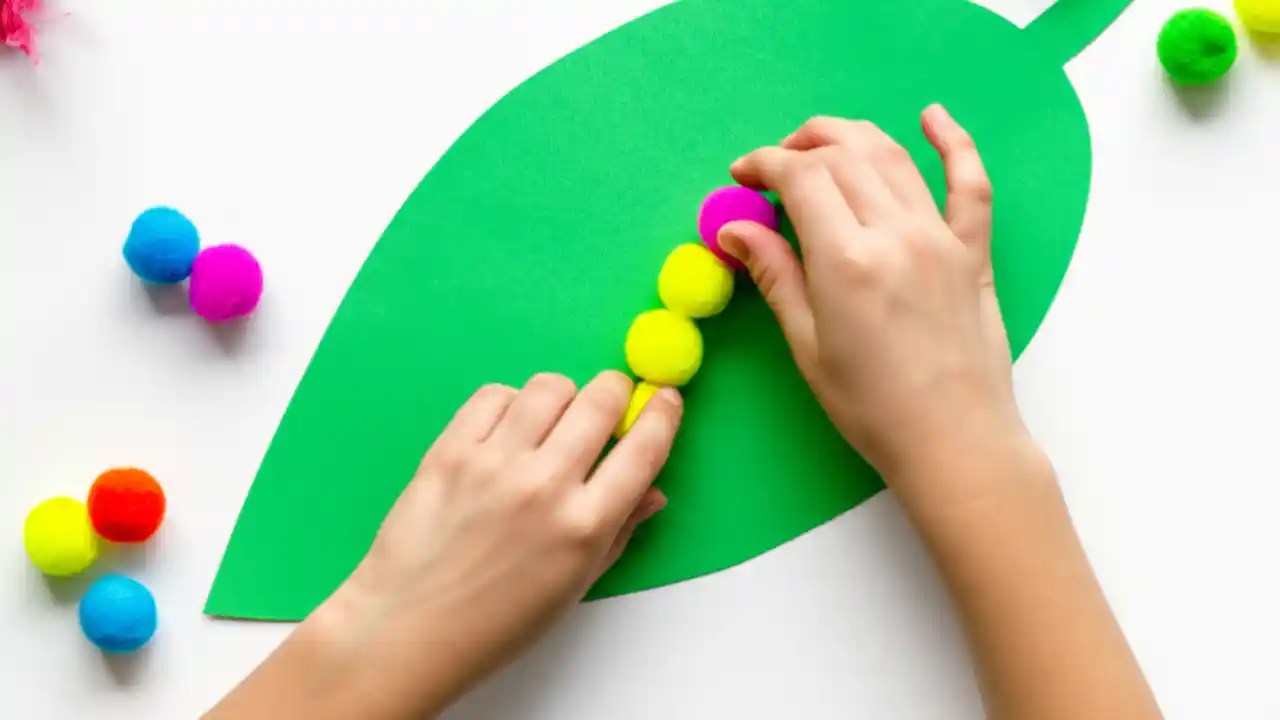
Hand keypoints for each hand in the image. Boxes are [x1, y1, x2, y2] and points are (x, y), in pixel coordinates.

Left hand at [302, 372, 679, 717]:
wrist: (410, 628)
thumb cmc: (496, 620)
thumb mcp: (574, 586)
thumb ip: (618, 532)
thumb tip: (652, 491)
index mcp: (584, 526)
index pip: (644, 448)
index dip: (663, 415)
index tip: (666, 400)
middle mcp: (544, 485)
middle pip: (600, 399)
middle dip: (615, 391)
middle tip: (608, 403)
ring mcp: (494, 463)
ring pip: (549, 386)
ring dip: (562, 396)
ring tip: (551, 420)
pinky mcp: (449, 450)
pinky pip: (493, 395)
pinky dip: (509, 403)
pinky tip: (507, 429)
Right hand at [719, 106, 1031, 505]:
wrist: (953, 441)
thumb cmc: (872, 408)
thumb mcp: (807, 344)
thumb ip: (775, 274)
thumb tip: (734, 229)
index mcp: (848, 261)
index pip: (801, 177)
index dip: (764, 163)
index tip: (742, 175)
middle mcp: (896, 235)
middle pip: (843, 155)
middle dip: (798, 146)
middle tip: (772, 166)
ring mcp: (940, 238)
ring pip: (892, 155)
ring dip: (849, 136)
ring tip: (819, 144)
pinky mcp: (972, 251)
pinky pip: (969, 182)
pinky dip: (954, 142)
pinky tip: (932, 116)